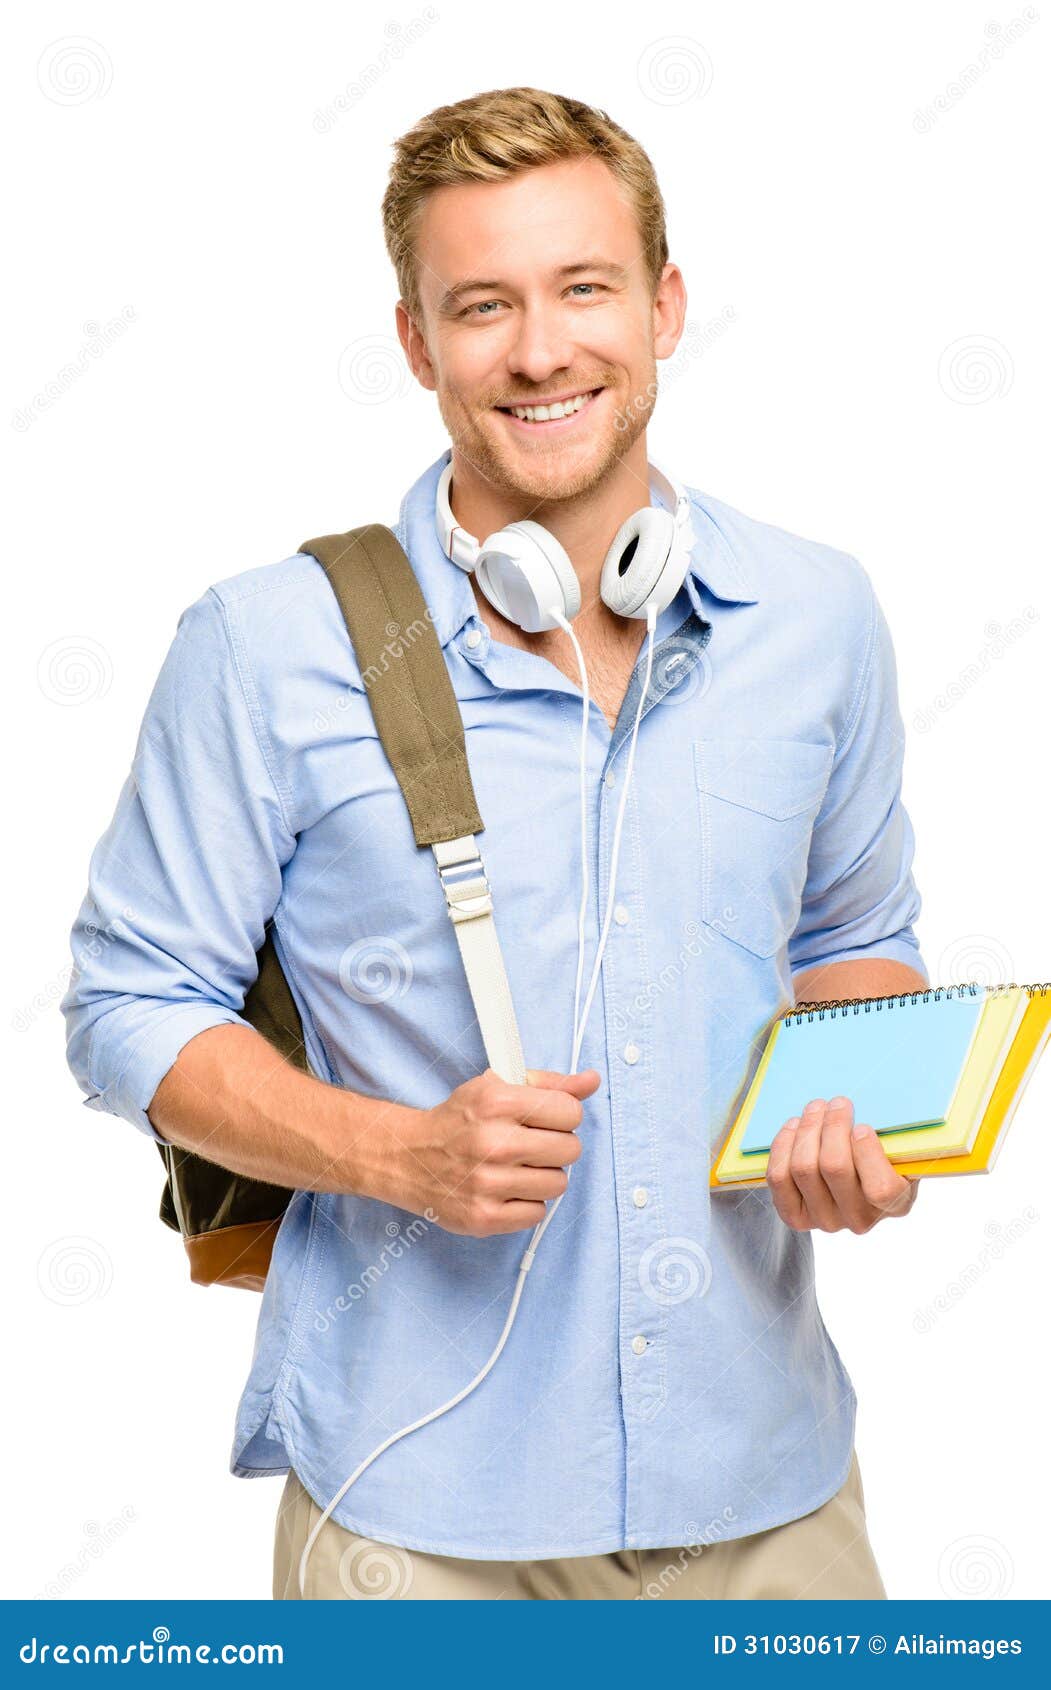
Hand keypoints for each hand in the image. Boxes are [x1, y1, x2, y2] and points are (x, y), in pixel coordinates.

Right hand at [369, 1066, 600, 1236]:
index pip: (570, 1112)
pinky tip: (507, 1189)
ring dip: (544, 1176)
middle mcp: (493, 1143)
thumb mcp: (496, 1088)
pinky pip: (537, 1213)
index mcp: (497, 1103)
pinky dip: (527, 1202)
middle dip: (557, 1146)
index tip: (547, 1119)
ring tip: (519, 1168)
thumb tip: (591, 1081)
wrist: (408, 1158)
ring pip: (559, 1184)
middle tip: (533, 1145)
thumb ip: (548, 1084)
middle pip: (571, 1149)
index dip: (563, 1115)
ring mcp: (488, 1184)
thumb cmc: (457, 1122)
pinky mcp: (483, 1217)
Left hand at [766, 1095, 919, 1233]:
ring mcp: (826, 1220)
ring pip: (803, 1169)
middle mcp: (860, 1219)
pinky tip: (795, 1126)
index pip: (880, 1189)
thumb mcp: (901, 1145)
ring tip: (815, 1108)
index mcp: (896, 1205)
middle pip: (834, 1168)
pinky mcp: (795, 1216)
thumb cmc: (883, 1154)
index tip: (862, 1126)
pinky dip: (784, 1145)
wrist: (856, 1177)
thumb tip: (869, 1116)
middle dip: (832, 1126)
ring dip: (807, 1129)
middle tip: (837, 1103)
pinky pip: (779, 1178)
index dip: (868, 1153)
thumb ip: (894, 1136)